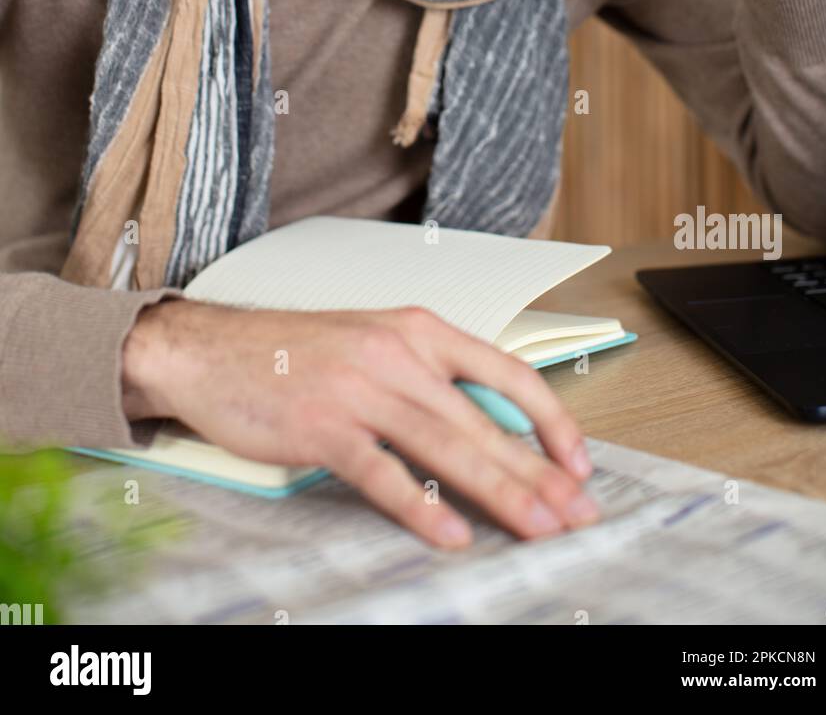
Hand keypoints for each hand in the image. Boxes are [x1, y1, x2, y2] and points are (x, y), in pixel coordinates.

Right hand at [123, 300, 598, 548]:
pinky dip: (422, 508)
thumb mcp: (374, 343)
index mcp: (417, 329)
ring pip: (447, 447)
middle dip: (539, 472)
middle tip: (578, 513)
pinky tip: (452, 535)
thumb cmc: (295, 352)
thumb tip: (491, 430)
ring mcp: (360, 389)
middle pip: (484, 420)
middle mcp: (398, 353)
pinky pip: (385, 473)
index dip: (549, 420)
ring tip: (537, 528)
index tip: (578, 461)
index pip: (506, 372)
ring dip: (499, 492)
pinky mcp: (323, 427)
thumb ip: (429, 377)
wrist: (210, 348)